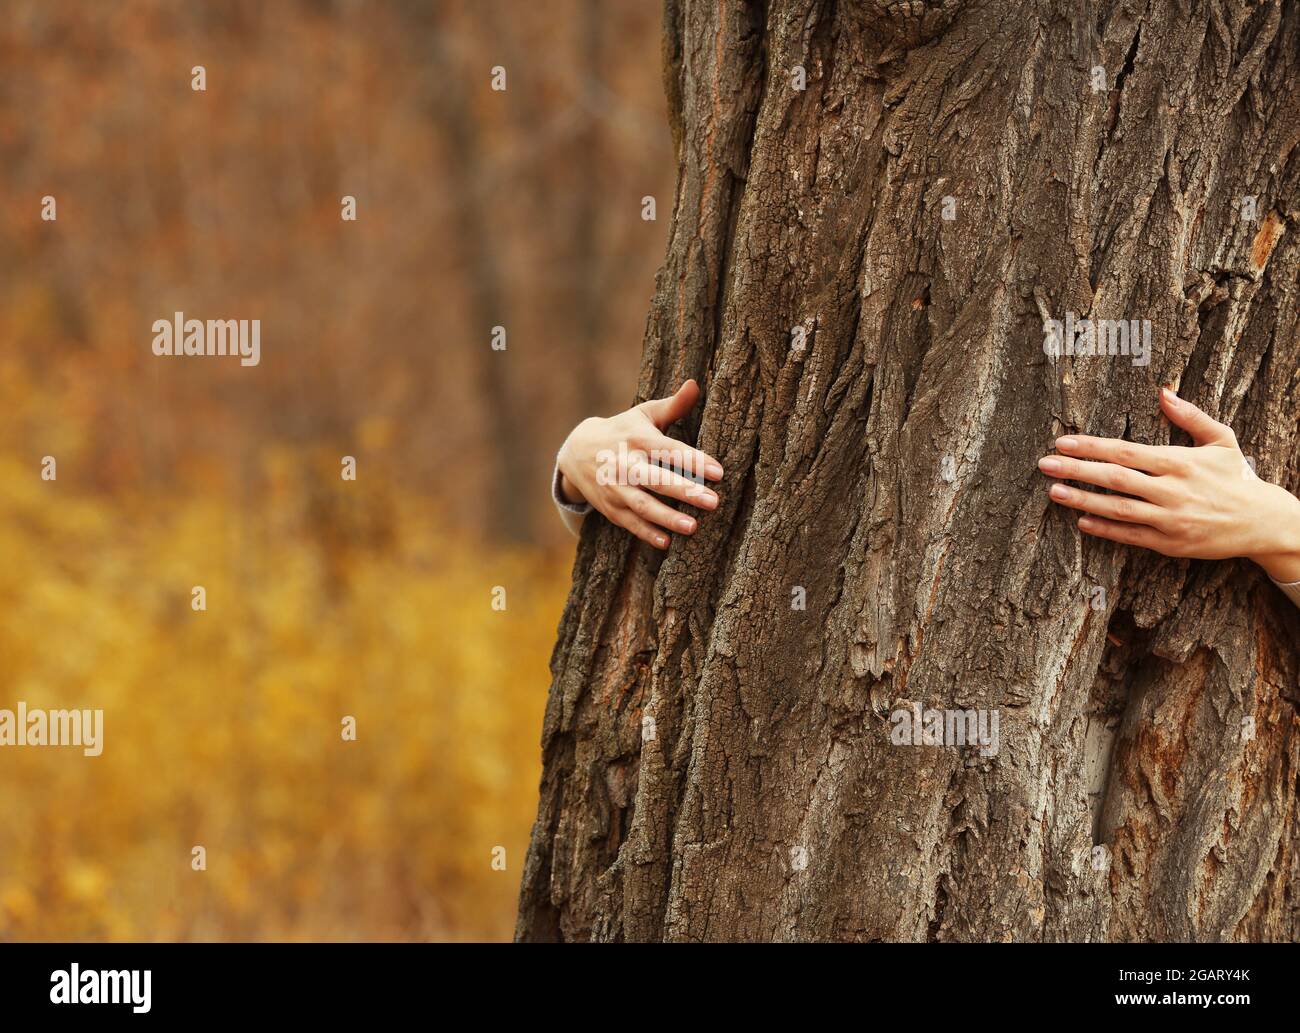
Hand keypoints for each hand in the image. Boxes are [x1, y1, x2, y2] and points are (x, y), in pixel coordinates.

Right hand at [557, 379, 723, 549]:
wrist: (576, 451)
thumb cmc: (623, 430)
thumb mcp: (644, 414)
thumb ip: (673, 405)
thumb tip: (695, 384)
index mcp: (638, 439)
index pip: (670, 450)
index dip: (694, 460)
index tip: (719, 472)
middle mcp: (626, 464)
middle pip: (656, 479)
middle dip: (684, 491)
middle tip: (713, 502)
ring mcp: (616, 488)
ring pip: (643, 505)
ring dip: (667, 517)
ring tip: (693, 527)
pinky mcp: (610, 507)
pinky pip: (629, 523)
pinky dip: (646, 533)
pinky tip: (667, 542)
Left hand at [1038, 387, 1299, 582]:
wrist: (1264, 522)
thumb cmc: (1237, 477)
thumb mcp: (1221, 440)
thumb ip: (1190, 416)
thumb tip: (1163, 391)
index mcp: (1180, 462)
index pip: (1126, 452)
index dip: (1092, 447)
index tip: (1063, 442)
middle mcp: (1172, 491)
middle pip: (1115, 479)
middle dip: (1077, 470)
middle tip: (1045, 465)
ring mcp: (1170, 520)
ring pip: (1118, 509)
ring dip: (1082, 500)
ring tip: (1053, 492)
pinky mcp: (1170, 544)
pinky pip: (1130, 536)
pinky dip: (1104, 529)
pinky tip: (1081, 521)